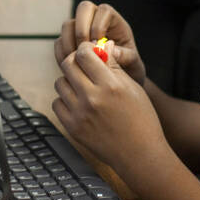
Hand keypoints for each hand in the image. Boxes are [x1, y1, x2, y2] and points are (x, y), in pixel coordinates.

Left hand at [53, 42, 170, 189]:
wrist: (139, 153)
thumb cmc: (141, 119)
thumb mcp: (133, 87)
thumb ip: (113, 66)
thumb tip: (102, 45)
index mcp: (110, 85)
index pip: (84, 54)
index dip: (86, 49)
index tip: (90, 52)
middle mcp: (92, 98)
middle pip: (68, 65)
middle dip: (75, 61)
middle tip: (84, 66)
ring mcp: (80, 114)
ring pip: (59, 83)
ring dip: (69, 81)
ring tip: (84, 87)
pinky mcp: (73, 127)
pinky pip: (57, 103)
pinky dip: (65, 100)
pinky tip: (79, 103)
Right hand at [55, 0, 146, 84]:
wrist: (120, 75)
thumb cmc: (128, 64)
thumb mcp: (132, 61)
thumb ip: (124, 55)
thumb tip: (111, 52)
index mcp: (113, 19)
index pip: (103, 10)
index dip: (99, 26)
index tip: (99, 45)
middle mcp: (95, 19)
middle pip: (83, 9)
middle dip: (81, 30)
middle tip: (84, 50)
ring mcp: (79, 28)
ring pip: (68, 25)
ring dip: (70, 43)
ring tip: (78, 62)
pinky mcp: (69, 41)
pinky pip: (59, 42)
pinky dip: (63, 54)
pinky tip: (72, 67)